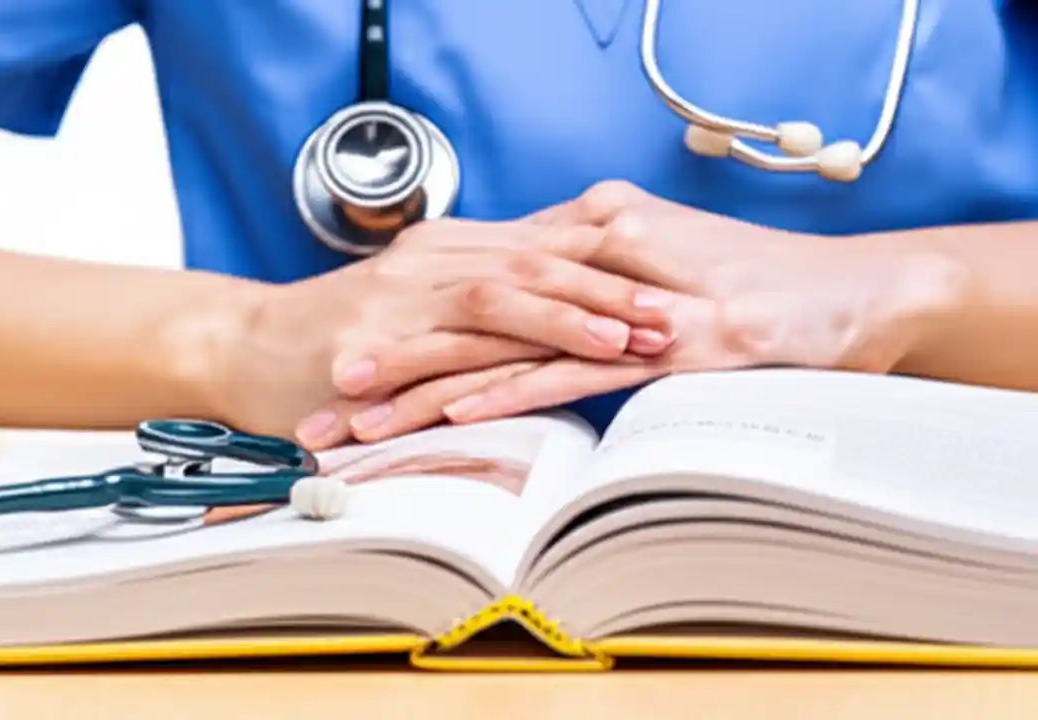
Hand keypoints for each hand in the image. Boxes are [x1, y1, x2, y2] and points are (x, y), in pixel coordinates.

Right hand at [205, 215, 674, 443]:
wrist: (242, 348)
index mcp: (449, 246)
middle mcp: (431, 259)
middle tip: (679, 310)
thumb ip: (478, 310)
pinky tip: (545, 370)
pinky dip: (510, 354)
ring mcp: (402, 296)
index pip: (548, 244)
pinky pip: (454, 342)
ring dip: (578, 314)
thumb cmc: (334, 338)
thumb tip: (553, 316)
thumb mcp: (415, 308)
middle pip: (542, 260)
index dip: (614, 263)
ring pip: (508, 292)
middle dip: (617, 286)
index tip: (675, 282)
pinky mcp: (378, 340)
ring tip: (635, 336)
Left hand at [333, 181, 962, 432]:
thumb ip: (592, 298)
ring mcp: (627, 297)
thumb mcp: (657, 284)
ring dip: (428, 378)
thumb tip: (540, 332)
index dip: (412, 325)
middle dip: (393, 353)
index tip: (353, 363)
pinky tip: (457, 412)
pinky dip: (511, 390)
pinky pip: (572, 366)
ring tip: (363, 410)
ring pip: (505, 339)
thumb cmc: (757, 291)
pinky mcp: (666, 340)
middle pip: (471, 310)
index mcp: (585, 235)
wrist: (856, 291)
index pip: (479, 288)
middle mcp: (593, 253)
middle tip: (325, 390)